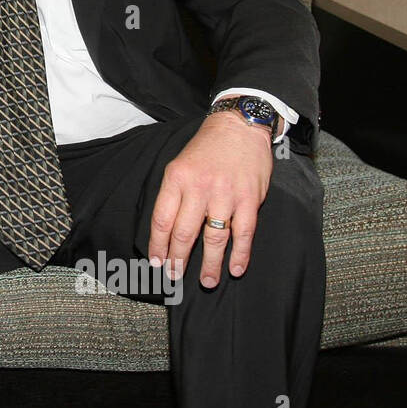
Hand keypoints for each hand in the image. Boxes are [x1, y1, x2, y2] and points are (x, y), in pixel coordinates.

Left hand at [147, 111, 273, 289]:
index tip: (157, 262)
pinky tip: (235, 268)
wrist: (239, 126)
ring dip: (209, 264)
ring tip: (206, 281)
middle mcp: (199, 188)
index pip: (162, 220)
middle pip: (185, 233)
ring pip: (214, 238)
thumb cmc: (206, 148)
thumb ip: (174, 195)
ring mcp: (225, 195)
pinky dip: (240, 254)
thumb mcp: (180, 165)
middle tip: (176, 276)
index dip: (158, 246)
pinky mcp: (249, 198)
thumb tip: (167, 231)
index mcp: (176, 179)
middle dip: (178, 259)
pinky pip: (244, 233)